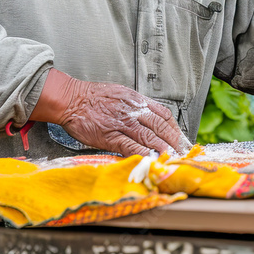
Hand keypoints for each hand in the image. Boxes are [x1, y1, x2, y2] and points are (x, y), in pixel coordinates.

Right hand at [31, 69, 191, 156]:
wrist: (71, 99)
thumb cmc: (93, 97)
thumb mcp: (120, 94)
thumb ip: (136, 106)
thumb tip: (149, 117)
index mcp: (136, 100)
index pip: (163, 114)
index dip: (174, 128)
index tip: (180, 138)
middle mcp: (132, 110)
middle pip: (160, 126)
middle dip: (173, 141)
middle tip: (181, 152)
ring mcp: (122, 123)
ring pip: (149, 136)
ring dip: (162, 148)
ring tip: (171, 157)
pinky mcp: (110, 135)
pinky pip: (130, 146)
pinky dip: (142, 153)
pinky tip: (151, 159)